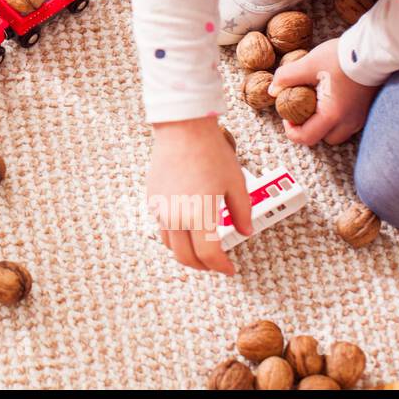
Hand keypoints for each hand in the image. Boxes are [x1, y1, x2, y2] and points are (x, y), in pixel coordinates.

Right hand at [146, 117, 252, 274]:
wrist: (182, 129)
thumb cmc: (210, 152)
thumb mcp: (235, 183)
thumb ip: (242, 212)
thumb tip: (245, 230)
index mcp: (199, 214)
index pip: (208, 255)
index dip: (221, 267)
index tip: (230, 268)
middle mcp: (176, 215)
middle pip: (185, 257)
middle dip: (202, 266)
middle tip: (215, 264)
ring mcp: (161, 208)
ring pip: (170, 245)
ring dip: (186, 253)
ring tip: (200, 250)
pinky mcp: (153, 199)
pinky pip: (161, 227)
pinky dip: (174, 237)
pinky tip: (186, 230)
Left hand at [269, 38, 377, 145]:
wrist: (375, 47)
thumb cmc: (342, 57)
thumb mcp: (308, 64)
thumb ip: (287, 77)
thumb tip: (273, 89)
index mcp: (333, 115)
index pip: (307, 137)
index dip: (291, 131)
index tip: (287, 115)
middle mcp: (350, 121)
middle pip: (325, 138)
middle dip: (310, 128)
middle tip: (302, 109)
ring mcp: (362, 115)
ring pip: (340, 131)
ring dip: (325, 123)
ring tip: (317, 101)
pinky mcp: (369, 107)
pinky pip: (350, 121)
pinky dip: (338, 116)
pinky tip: (332, 97)